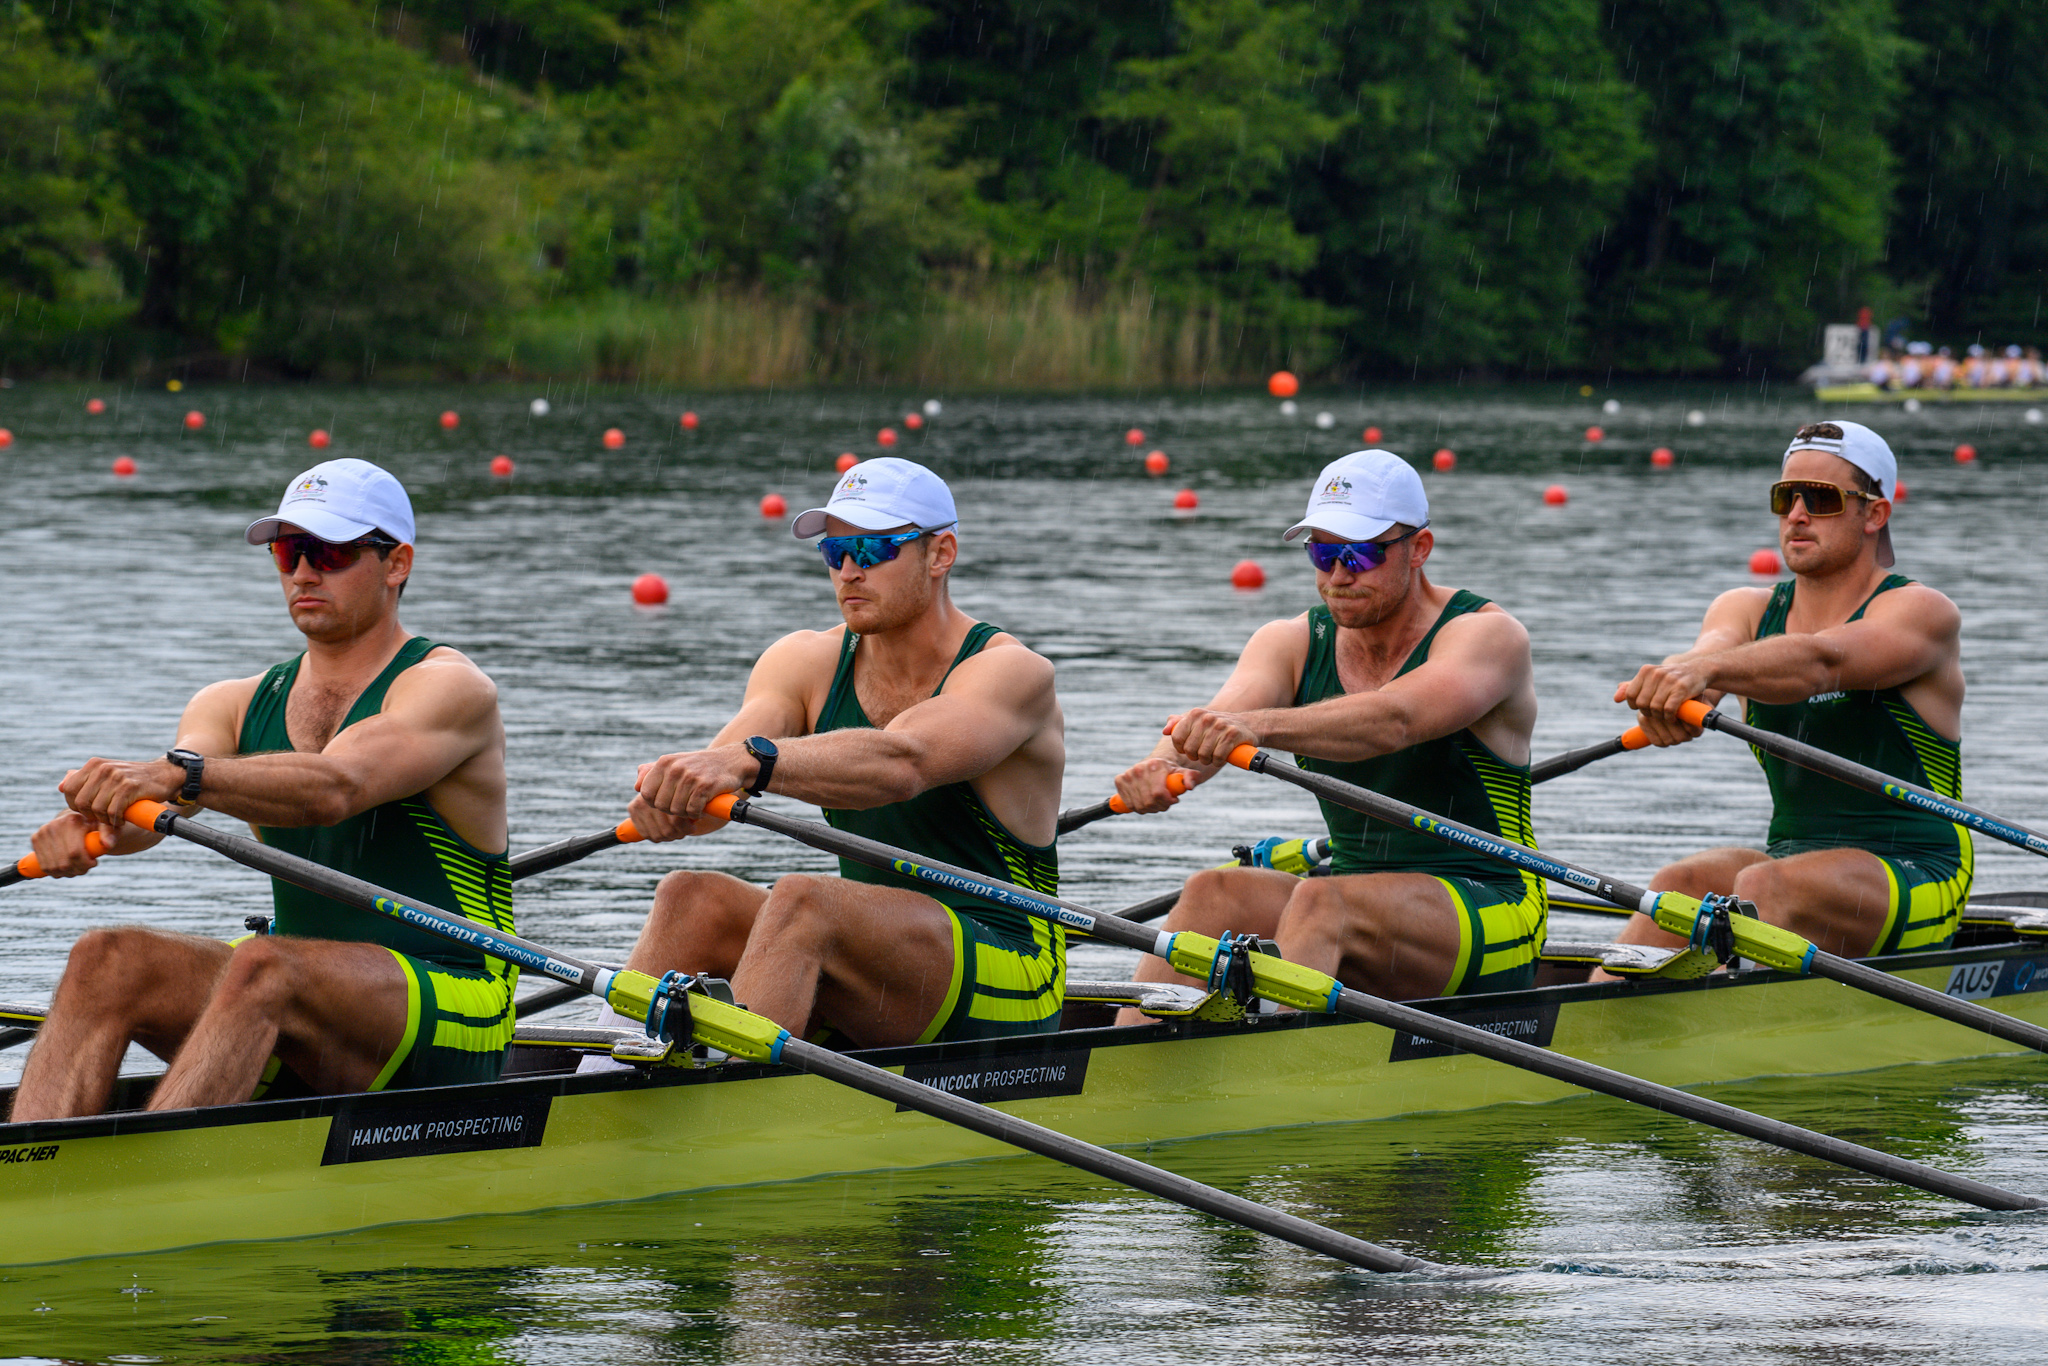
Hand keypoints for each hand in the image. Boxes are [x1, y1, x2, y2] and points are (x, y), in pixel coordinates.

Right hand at [27, 812, 110, 877]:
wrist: (79, 820)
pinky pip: (44, 866)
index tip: (94, 863)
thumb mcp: (108, 827)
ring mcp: (42, 832)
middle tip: (86, 867)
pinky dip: (56, 872)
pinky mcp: (35, 839)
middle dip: (78, 869)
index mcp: (71, 821)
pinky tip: (66, 868)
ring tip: (77, 867)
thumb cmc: (97, 825)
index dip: (85, 863)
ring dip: (67, 873)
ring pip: (53, 867)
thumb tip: (107, 845)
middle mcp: (53, 825)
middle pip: (64, 862)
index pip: (74, 852)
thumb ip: (110, 834)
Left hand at [59, 757, 182, 832]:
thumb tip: (60, 786)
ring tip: (114, 819)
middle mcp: (103, 767)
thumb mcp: (107, 776)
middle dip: (90, 815)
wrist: (166, 775)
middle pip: (80, 801)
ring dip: (105, 820)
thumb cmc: (135, 779)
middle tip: (103, 818)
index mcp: (94, 764)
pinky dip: (116, 820)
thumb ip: (84, 780)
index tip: (90, 811)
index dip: (75, 805)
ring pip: (96, 808)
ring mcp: (116, 776)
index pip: (68, 789)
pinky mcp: (130, 787)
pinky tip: (123, 819)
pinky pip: (113, 811)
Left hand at [629, 746, 752, 840]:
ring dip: (685, 813)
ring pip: (676, 810)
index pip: (645, 793)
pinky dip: (697, 814)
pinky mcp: (705, 786)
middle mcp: (675, 768)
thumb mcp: (675, 763)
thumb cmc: (701, 766)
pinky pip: (691, 811)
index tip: (667, 803)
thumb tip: (636, 787)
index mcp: (664, 762)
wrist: (732, 761)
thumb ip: (653, 773)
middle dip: (671, 810)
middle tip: (683, 806)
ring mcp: (690, 777)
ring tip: (693, 806)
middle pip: (660, 805)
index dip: (654, 803)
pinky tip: (702, 808)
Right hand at [1112, 757, 1204, 814]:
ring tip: (1157, 801)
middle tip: (1166, 802)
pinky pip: (1129, 804)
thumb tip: (1189, 786)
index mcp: (1155, 765)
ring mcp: (1127, 775)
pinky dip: (1139, 807)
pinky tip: (1146, 800)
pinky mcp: (1120, 781)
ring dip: (1150, 808)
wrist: (1154, 764)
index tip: (1174, 800)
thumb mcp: (1184, 773)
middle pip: (1149, 801)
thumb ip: (1191, 778)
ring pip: (1139, 805)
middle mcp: (1139, 768)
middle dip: (1160, 806)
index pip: (1158, 793)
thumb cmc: (1171, 771)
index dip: (1167, 802)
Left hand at [1164, 707, 1259, 767]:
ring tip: (1213, 754)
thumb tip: (1165, 731)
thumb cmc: (1218, 727)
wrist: (1248, 725)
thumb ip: (1178, 724)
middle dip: (1196, 756)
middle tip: (1204, 753)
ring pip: (1204, 755)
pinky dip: (1219, 761)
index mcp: (1195, 714)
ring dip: (1208, 760)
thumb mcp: (1197, 721)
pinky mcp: (1232, 735)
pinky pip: (1218, 757)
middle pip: (1190, 749)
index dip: (1181, 748)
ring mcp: (1220, 726)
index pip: (1177, 738)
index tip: (1189, 749)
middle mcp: (1206, 717)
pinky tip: (1222, 757)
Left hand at [1614, 662, 1709, 746]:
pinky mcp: (1682, 689)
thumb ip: (1631, 687)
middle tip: (1656, 713)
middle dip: (1648, 712)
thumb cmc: (1672, 677)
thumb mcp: (1650, 679)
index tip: (1645, 707)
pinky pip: (1668, 709)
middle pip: (1642, 703)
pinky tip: (1673, 717)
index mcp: (1646, 670)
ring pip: (1654, 708)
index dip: (1635, 705)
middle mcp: (1656, 674)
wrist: (1699, 669)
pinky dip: (1669, 716)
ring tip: (1665, 715)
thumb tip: (1615, 699)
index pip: (1630, 695)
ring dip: (1660, 716)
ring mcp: (1669, 680)